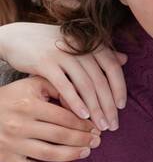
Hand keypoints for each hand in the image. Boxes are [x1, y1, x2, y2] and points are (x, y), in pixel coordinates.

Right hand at [0, 22, 125, 129]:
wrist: (17, 36)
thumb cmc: (52, 44)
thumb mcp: (77, 45)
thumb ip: (99, 53)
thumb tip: (125, 59)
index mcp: (91, 43)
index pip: (113, 67)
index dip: (119, 87)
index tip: (121, 107)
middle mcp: (80, 47)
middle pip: (101, 80)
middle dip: (108, 105)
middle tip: (113, 125)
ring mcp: (63, 54)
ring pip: (85, 85)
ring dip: (95, 108)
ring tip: (100, 125)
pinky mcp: (45, 62)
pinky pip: (65, 86)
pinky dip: (75, 102)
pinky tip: (82, 116)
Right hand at [0, 77, 97, 161]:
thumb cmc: (11, 97)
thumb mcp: (32, 85)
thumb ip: (58, 88)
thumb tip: (81, 104)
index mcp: (27, 105)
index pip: (65, 117)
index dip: (85, 124)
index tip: (96, 126)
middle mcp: (18, 125)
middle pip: (60, 136)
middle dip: (84, 139)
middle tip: (98, 140)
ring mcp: (12, 144)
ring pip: (50, 154)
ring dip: (74, 154)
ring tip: (88, 151)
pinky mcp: (7, 159)